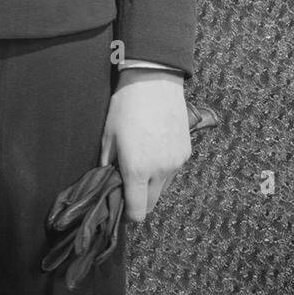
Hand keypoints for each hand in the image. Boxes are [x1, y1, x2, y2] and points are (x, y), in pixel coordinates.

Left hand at [100, 69, 190, 223]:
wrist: (154, 80)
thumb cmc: (126, 106)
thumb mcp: (108, 136)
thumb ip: (107, 165)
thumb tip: (107, 181)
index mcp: (137, 170)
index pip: (137, 212)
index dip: (127, 213)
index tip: (120, 203)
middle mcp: (160, 171)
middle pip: (151, 204)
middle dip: (139, 200)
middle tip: (128, 183)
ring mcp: (176, 163)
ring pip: (163, 189)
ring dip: (152, 184)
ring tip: (142, 161)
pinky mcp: (186, 153)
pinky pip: (173, 172)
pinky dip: (163, 169)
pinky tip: (155, 149)